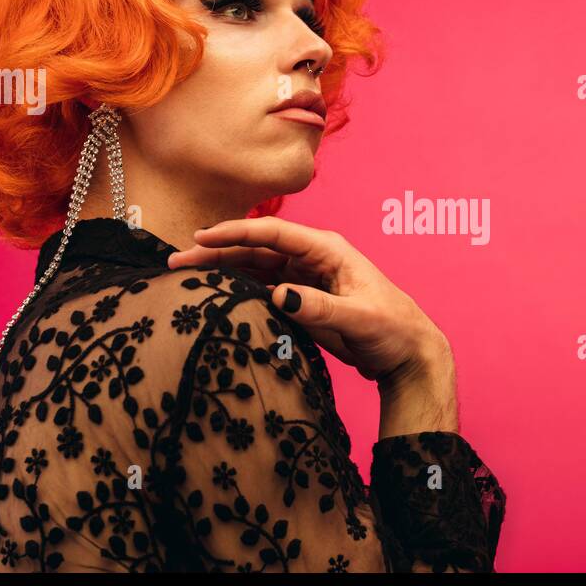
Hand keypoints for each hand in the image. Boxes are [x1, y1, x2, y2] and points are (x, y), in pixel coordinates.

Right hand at [167, 217, 450, 385]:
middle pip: (256, 248)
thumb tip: (280, 294)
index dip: (235, 233)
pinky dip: (237, 288)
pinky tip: (213, 294)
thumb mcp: (359, 318)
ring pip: (255, 267)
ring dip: (222, 269)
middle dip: (216, 251)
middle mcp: (313, 258)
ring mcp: (306, 277)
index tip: (201, 237)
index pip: (273, 234)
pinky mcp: (303, 298)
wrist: (408, 352)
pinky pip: (263, 287)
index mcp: (328, 250)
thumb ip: (320, 307)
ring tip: (184, 276)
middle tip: (177, 260)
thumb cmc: (393, 330)